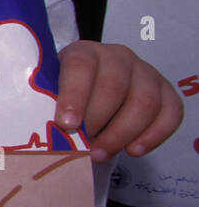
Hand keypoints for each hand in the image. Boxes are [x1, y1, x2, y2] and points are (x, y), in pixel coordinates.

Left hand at [56, 41, 182, 161]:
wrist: (90, 94)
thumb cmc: (63, 96)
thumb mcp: (48, 94)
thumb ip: (44, 106)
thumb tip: (35, 136)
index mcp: (83, 52)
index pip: (80, 66)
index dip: (74, 95)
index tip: (66, 124)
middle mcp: (117, 57)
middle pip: (114, 86)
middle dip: (97, 121)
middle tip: (82, 148)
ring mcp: (145, 73)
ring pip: (144, 102)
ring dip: (121, 134)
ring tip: (99, 154)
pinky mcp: (166, 92)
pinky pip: (170, 113)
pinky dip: (153, 136)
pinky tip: (133, 151)